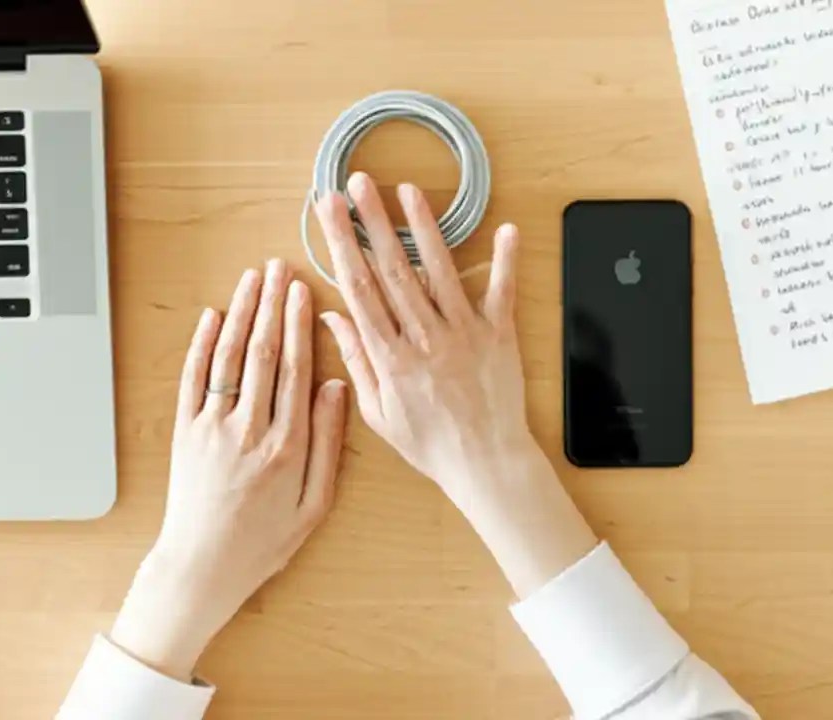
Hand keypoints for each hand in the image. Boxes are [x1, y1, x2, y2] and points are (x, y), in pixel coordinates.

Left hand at [112, 261, 348, 680]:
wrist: (203, 565)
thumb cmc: (265, 541)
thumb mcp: (316, 502)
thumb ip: (329, 443)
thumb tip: (336, 387)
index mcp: (287, 445)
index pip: (296, 369)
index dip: (300, 325)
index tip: (304, 292)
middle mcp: (248, 429)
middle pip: (262, 352)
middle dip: (271, 305)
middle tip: (279, 267)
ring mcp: (211, 427)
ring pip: (228, 356)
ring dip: (241, 312)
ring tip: (251, 278)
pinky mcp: (184, 432)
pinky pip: (193, 378)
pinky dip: (201, 344)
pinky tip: (213, 315)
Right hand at [314, 173, 596, 598]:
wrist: (484, 463)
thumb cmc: (429, 443)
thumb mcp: (377, 412)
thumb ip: (355, 360)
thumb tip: (330, 315)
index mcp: (390, 356)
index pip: (359, 288)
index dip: (341, 245)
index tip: (328, 213)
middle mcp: (424, 338)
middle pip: (392, 270)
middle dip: (371, 222)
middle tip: (356, 184)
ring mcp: (463, 333)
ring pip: (439, 271)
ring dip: (422, 228)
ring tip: (407, 190)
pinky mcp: (497, 335)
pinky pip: (501, 292)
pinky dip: (504, 260)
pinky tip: (504, 227)